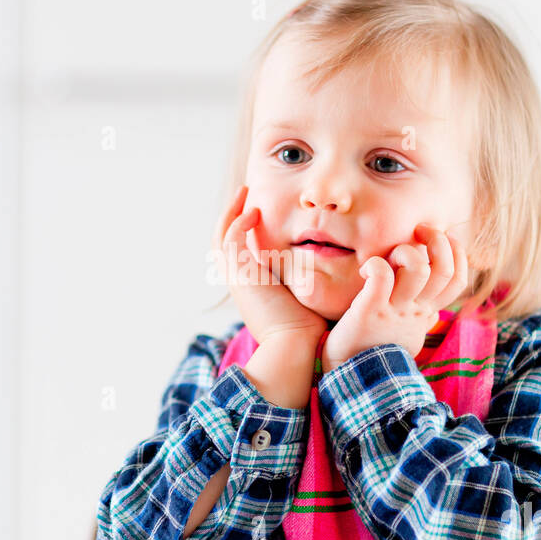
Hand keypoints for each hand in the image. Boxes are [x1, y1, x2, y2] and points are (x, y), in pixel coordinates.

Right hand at [214, 185, 326, 346]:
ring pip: (222, 237)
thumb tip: (318, 273)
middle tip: (244, 195)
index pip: (237, 253)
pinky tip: (255, 212)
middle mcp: (237, 282)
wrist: (293, 346)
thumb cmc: (304, 330)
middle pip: (223, 241)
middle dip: (232, 215)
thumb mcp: (301, 299)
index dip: (242, 231)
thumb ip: (302, 281)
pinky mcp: (240, 275)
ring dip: (232, 212)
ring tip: (245, 193)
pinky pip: (232, 240)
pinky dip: (239, 223)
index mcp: (250, 287)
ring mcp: (236, 278)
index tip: (256, 214)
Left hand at [322, 224, 469, 372]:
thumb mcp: (409, 334)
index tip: (439, 240)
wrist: (352, 381)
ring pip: (418, 268)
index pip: (458, 279)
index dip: (456, 253)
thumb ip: (422, 317)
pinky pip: (382, 276)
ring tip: (391, 255)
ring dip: (406, 251)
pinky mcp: (370, 310)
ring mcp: (394, 310)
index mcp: (426, 313)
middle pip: (445, 269)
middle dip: (437, 240)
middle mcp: (415, 310)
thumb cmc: (375, 352)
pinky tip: (365, 270)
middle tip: (419, 231)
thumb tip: (434, 309)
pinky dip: (375, 264)